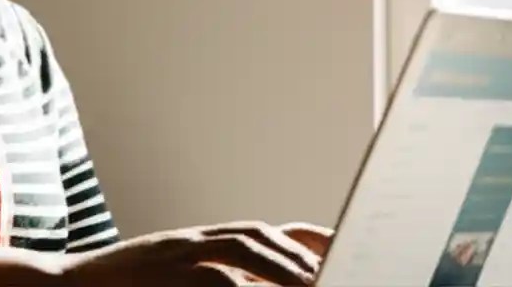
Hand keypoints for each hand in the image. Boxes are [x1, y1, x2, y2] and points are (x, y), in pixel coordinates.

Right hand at [61, 220, 333, 285]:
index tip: (347, 247)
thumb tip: (267, 279)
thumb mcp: (176, 277)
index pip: (267, 231)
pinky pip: (213, 277)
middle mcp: (195, 241)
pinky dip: (240, 285)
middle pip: (260, 236)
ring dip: (282, 264)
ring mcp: (178, 254)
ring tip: (313, 281)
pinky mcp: (164, 272)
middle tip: (343, 267)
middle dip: (302, 253)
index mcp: (203, 242)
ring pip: (242, 248)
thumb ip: (221, 278)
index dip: (308, 237)